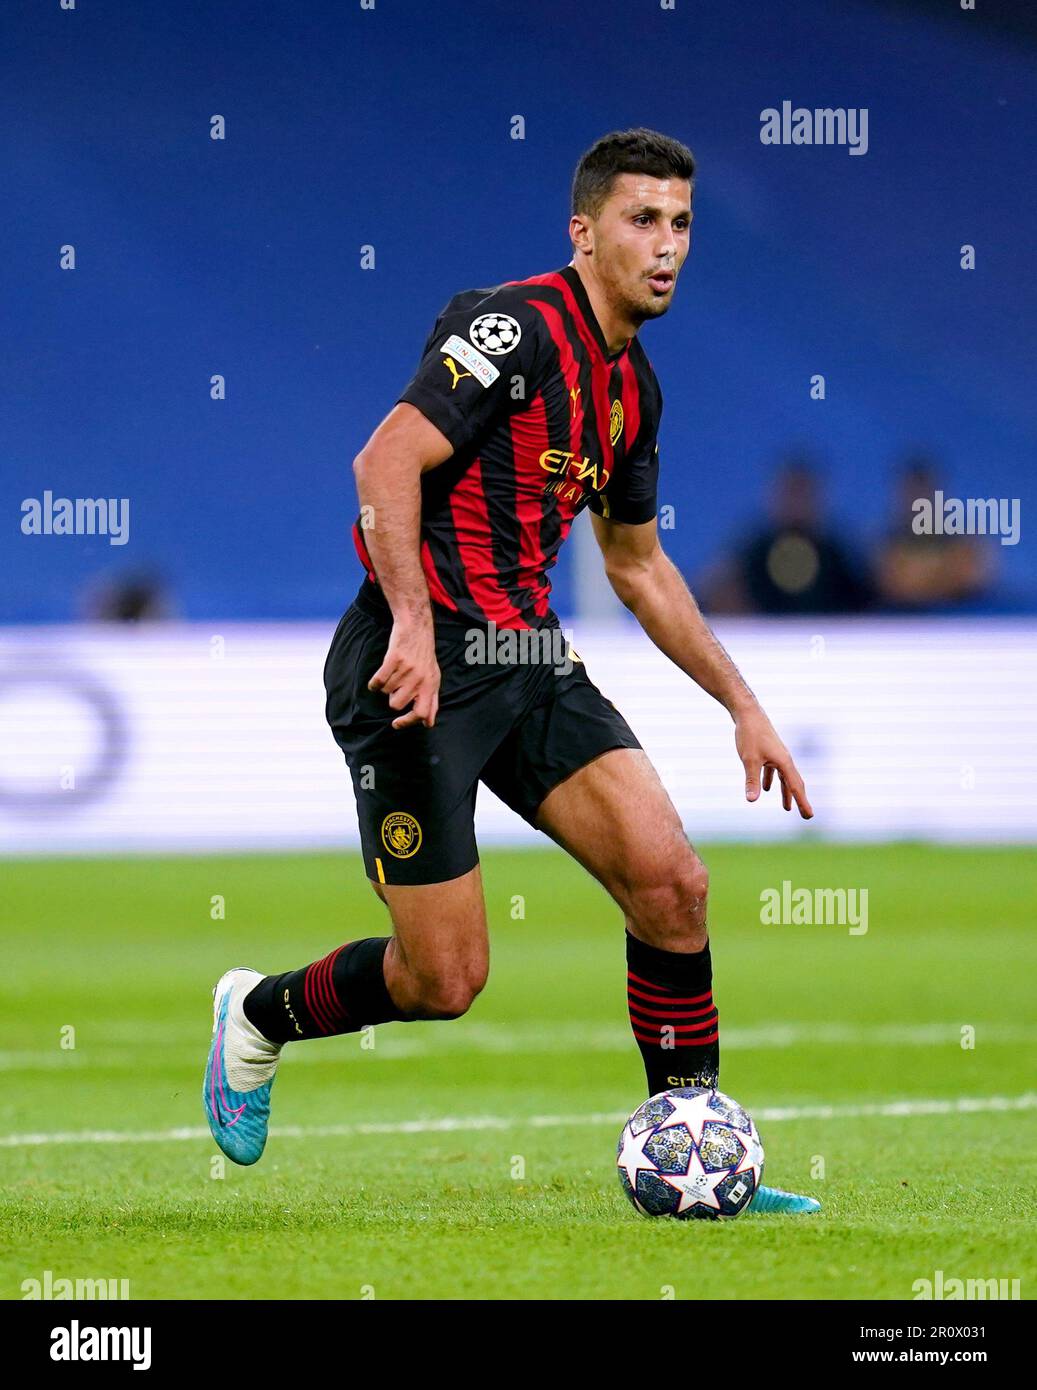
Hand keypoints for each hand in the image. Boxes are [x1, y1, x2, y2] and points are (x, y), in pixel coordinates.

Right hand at [368, 617, 439, 729]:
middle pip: (396, 704)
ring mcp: (407, 670)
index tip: (395, 724)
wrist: (416, 628)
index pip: (421, 712)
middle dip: (393, 698)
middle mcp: (420, 679)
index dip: (407, 722)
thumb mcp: (433, 678)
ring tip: (394, 673)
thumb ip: (431, 702)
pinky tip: (378, 677)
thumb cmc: (424, 656)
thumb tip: (428, 724)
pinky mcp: (394, 660)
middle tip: (397, 685)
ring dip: (386, 685)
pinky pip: (378, 681)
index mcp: (430, 685)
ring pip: (386, 692)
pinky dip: (374, 682)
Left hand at [734, 704, 812, 818]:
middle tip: (806, 816)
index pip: (795, 787)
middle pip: (795, 783)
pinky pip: (774, 771)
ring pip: (784, 778)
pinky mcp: (769, 752)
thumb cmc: (750, 735)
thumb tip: (752, 800)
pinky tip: (766, 789)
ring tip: (786, 808)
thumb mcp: (749, 760)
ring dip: (785, 793)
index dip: (802, 803)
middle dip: (799, 800)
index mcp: (784, 762)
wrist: (748, 714)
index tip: (809, 816)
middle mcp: (784, 759)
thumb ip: (752, 780)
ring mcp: (777, 755)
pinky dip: (772, 780)